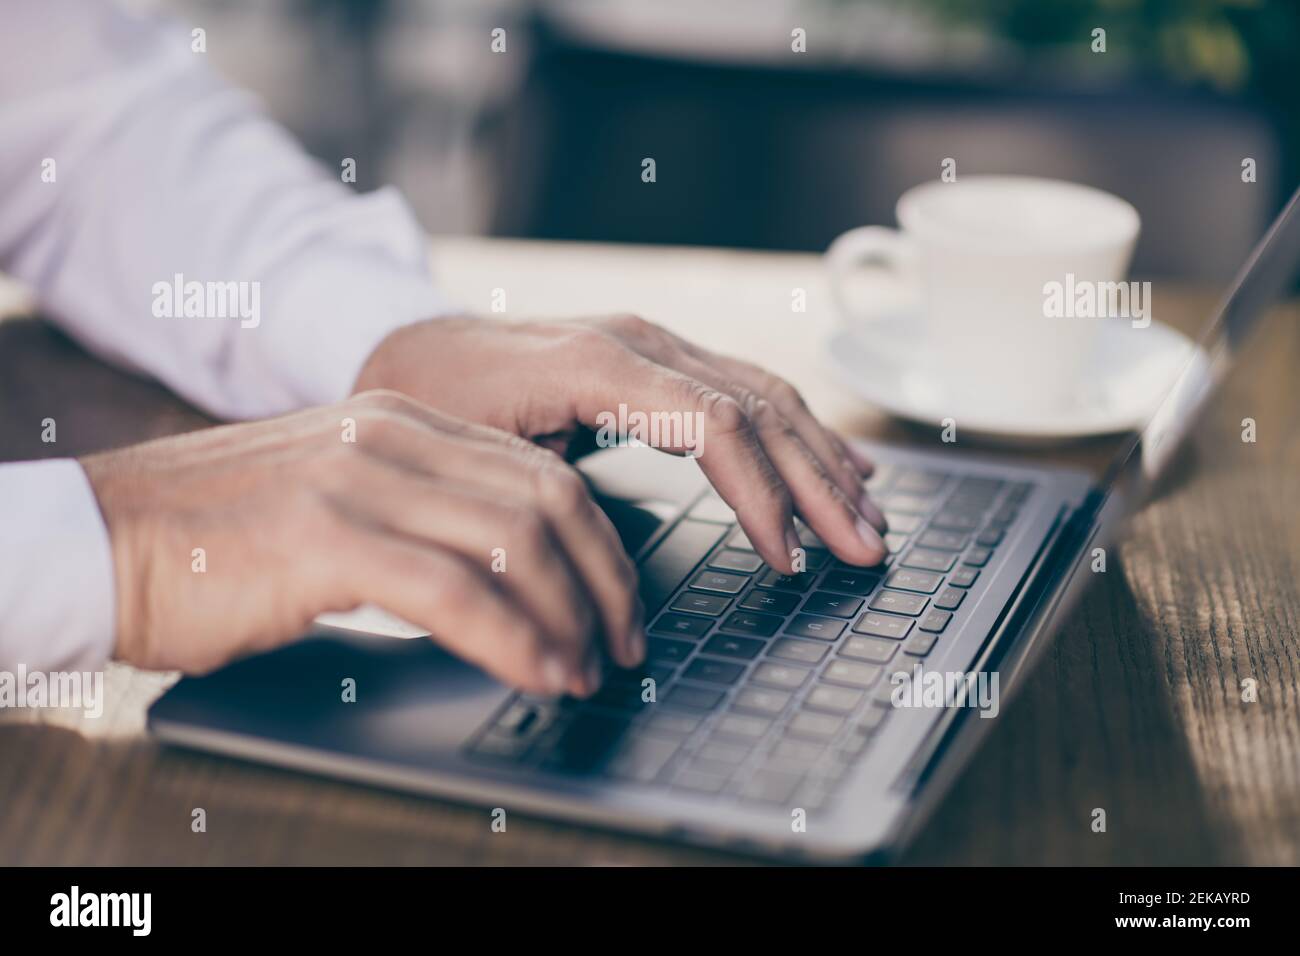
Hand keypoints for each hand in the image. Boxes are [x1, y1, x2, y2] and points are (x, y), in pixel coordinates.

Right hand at [80, 390, 642, 691]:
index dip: (601, 543)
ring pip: (517, 541)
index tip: (618, 602)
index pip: (544, 470)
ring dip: (569, 617)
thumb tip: (511, 573)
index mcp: (406, 420)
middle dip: (606, 582)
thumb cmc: (219, 537)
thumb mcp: (340, 497)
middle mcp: (394, 436)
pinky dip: (513, 639)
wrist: (103, 536)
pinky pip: (455, 591)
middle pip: (551, 500)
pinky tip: (535, 673)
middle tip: (622, 644)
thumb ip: (422, 513)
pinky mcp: (326, 537)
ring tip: (584, 671)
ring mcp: (361, 480)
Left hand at [355, 314, 886, 573]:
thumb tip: (616, 572)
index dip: (761, 496)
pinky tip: (837, 463)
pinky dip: (799, 433)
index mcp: (598, 361)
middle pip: (758, 410)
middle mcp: (640, 341)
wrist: (408, 343)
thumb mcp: (481, 453)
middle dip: (819, 486)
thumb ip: (557, 496)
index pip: (713, 425)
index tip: (788, 559)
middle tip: (866, 549)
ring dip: (823, 460)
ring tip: (869, 516)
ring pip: (764, 396)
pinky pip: (747, 390)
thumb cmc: (434, 399)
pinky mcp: (659, 358)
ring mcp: (655, 343)